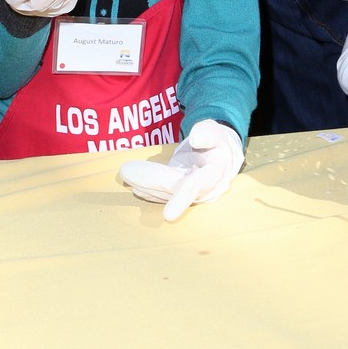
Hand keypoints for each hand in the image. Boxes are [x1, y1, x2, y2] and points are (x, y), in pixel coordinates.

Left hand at [118, 119, 244, 221]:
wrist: (222, 153)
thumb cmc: (219, 141)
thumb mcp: (217, 133)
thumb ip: (208, 134)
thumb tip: (196, 138)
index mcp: (214, 175)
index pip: (196, 186)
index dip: (181, 200)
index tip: (167, 216)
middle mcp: (201, 189)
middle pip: (173, 188)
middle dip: (149, 182)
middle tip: (126, 172)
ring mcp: (188, 191)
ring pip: (164, 191)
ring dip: (143, 184)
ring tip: (125, 174)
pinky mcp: (179, 189)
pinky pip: (162, 191)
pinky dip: (147, 188)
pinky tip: (133, 185)